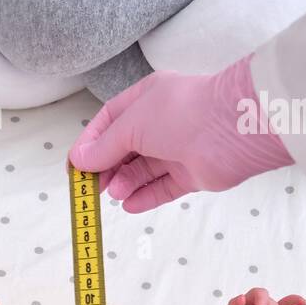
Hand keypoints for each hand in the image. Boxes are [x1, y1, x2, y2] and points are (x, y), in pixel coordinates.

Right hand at [67, 54, 291, 213]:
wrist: (231, 127)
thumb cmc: (179, 112)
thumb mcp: (132, 124)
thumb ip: (105, 146)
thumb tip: (79, 160)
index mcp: (145, 100)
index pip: (109, 122)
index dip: (90, 144)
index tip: (74, 168)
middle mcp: (160, 123)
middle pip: (123, 150)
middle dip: (105, 169)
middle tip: (91, 189)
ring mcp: (176, 150)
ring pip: (141, 171)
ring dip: (124, 183)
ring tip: (115, 193)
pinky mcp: (190, 174)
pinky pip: (162, 188)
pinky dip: (145, 197)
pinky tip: (129, 205)